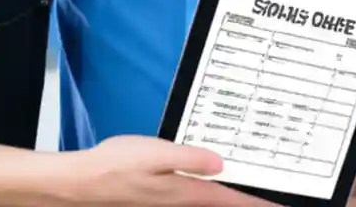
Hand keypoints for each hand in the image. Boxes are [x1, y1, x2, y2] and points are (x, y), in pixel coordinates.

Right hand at [54, 135, 274, 205]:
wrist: (82, 183)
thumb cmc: (116, 165)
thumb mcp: (156, 153)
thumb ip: (190, 157)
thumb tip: (221, 163)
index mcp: (186, 192)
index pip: (230, 201)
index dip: (257, 204)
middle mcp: (181, 202)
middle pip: (223, 206)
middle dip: (248, 204)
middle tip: (273, 202)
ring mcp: (169, 203)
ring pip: (210, 205)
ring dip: (229, 202)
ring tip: (249, 198)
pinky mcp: (159, 199)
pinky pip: (195, 201)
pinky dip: (212, 198)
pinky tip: (211, 189)